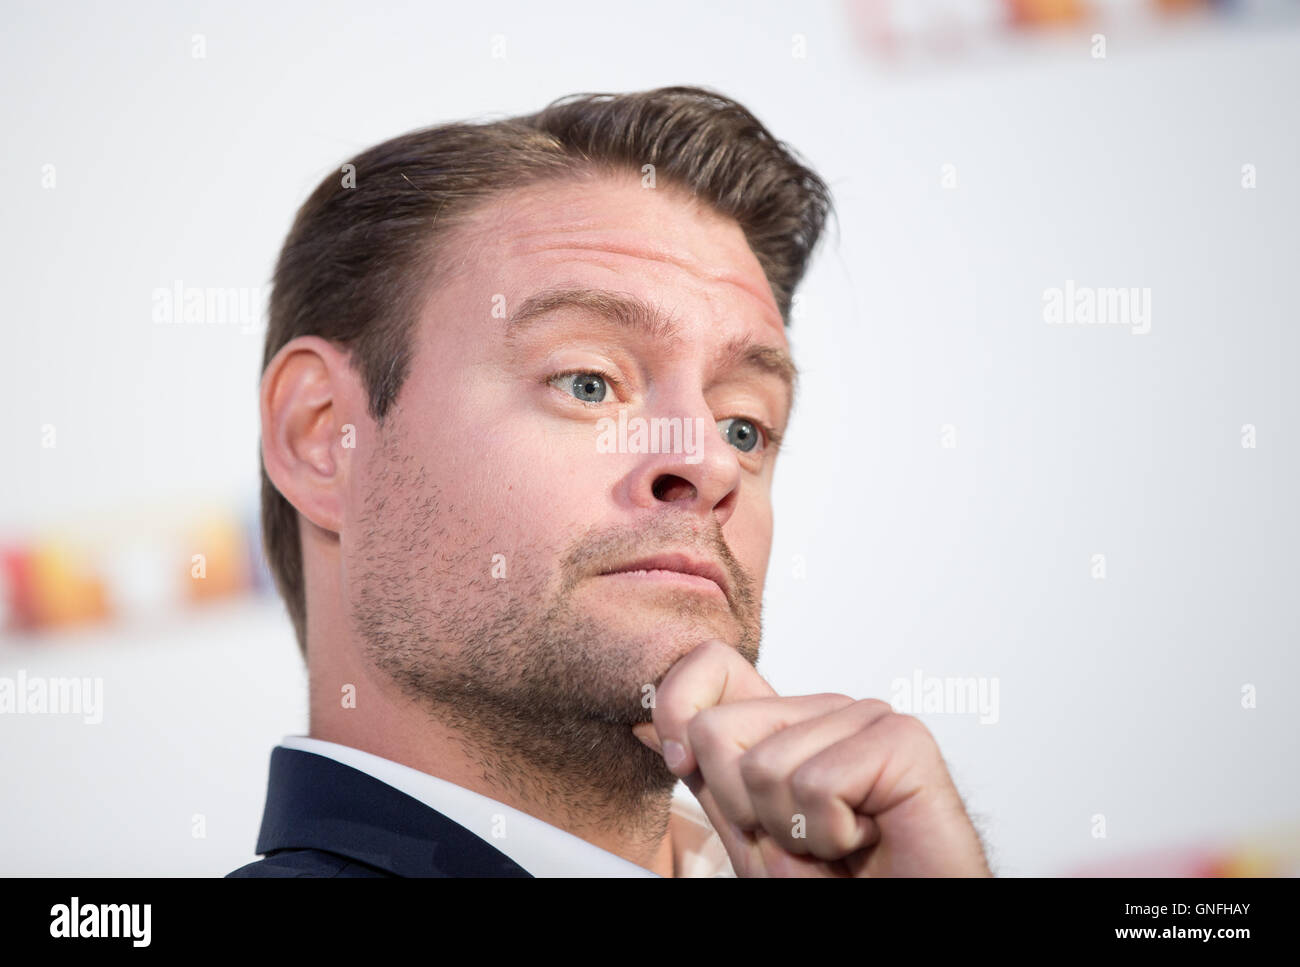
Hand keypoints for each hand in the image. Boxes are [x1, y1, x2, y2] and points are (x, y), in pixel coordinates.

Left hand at [632, 640, 990, 876]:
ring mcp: (865, 719)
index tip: (687, 767)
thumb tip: (650, 726)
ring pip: (764, 767)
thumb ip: (707, 777)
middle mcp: (824, 711)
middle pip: (716, 731)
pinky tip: (865, 840)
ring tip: (837, 845)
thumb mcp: (750, 835)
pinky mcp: (903, 740)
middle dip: (742, 809)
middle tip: (799, 837)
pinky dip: (832, 836)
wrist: (910, 912)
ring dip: (793, 833)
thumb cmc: (841, 885)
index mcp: (787, 725)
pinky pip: (817, 784)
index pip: (710, 664)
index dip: (677, 712)